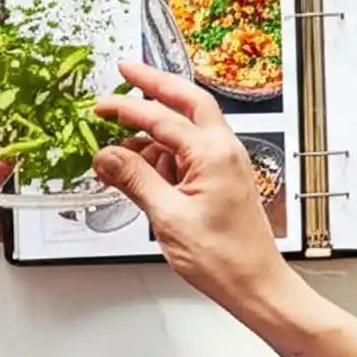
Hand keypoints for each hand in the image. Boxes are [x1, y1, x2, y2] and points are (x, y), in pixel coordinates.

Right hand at [92, 62, 294, 313]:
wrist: (256, 285)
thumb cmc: (224, 258)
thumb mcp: (168, 217)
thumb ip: (135, 180)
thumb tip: (106, 156)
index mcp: (213, 153)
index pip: (161, 117)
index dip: (126, 109)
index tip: (100, 106)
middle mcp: (223, 150)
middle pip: (187, 99)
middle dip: (154, 83)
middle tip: (126, 70)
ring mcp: (224, 163)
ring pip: (187, 126)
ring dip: (154, 127)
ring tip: (119, 138)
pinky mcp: (220, 178)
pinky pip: (187, 152)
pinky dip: (162, 151)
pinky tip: (139, 165)